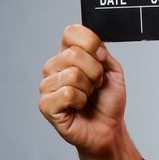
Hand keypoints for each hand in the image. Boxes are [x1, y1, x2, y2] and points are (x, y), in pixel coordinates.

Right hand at [39, 24, 126, 157]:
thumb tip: (94, 48)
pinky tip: (79, 106)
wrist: (108, 127)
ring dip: (89, 88)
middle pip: (74, 54)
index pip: (71, 32)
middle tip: (97, 84)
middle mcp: (55, 67)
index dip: (91, 42)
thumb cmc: (108, 100)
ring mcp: (48, 86)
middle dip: (96, 71)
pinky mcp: (46, 105)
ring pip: (72, 74)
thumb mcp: (112, 70)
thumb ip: (102, 53)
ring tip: (88, 96)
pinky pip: (67, 93)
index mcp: (69, 54)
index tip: (102, 58)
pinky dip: (80, 101)